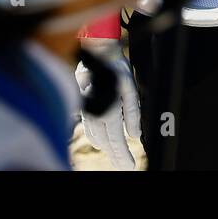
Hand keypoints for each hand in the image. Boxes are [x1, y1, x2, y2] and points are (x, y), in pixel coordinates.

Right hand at [75, 40, 141, 169]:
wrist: (96, 51)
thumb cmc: (116, 68)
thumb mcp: (130, 88)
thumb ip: (133, 113)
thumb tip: (136, 135)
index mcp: (109, 110)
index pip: (116, 139)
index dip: (122, 155)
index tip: (129, 166)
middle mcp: (95, 113)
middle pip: (105, 142)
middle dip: (115, 155)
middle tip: (125, 166)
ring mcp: (86, 110)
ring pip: (94, 136)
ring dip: (106, 147)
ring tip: (117, 156)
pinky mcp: (81, 106)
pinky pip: (88, 127)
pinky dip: (96, 136)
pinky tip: (102, 141)